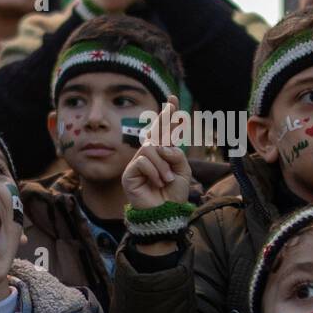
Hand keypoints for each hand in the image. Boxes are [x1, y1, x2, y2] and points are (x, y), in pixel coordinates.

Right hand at [121, 95, 191, 209]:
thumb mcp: (183, 171)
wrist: (165, 213)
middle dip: (164, 119)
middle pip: (155, 132)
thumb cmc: (174, 194)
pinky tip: (157, 183)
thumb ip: (176, 154)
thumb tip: (161, 145)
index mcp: (164, 153)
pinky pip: (142, 161)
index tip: (171, 99)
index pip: (164, 130)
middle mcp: (150, 155)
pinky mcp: (129, 173)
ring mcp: (138, 163)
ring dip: (162, 164)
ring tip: (166, 179)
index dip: (168, 114)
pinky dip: (154, 172)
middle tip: (172, 107)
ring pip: (150, 148)